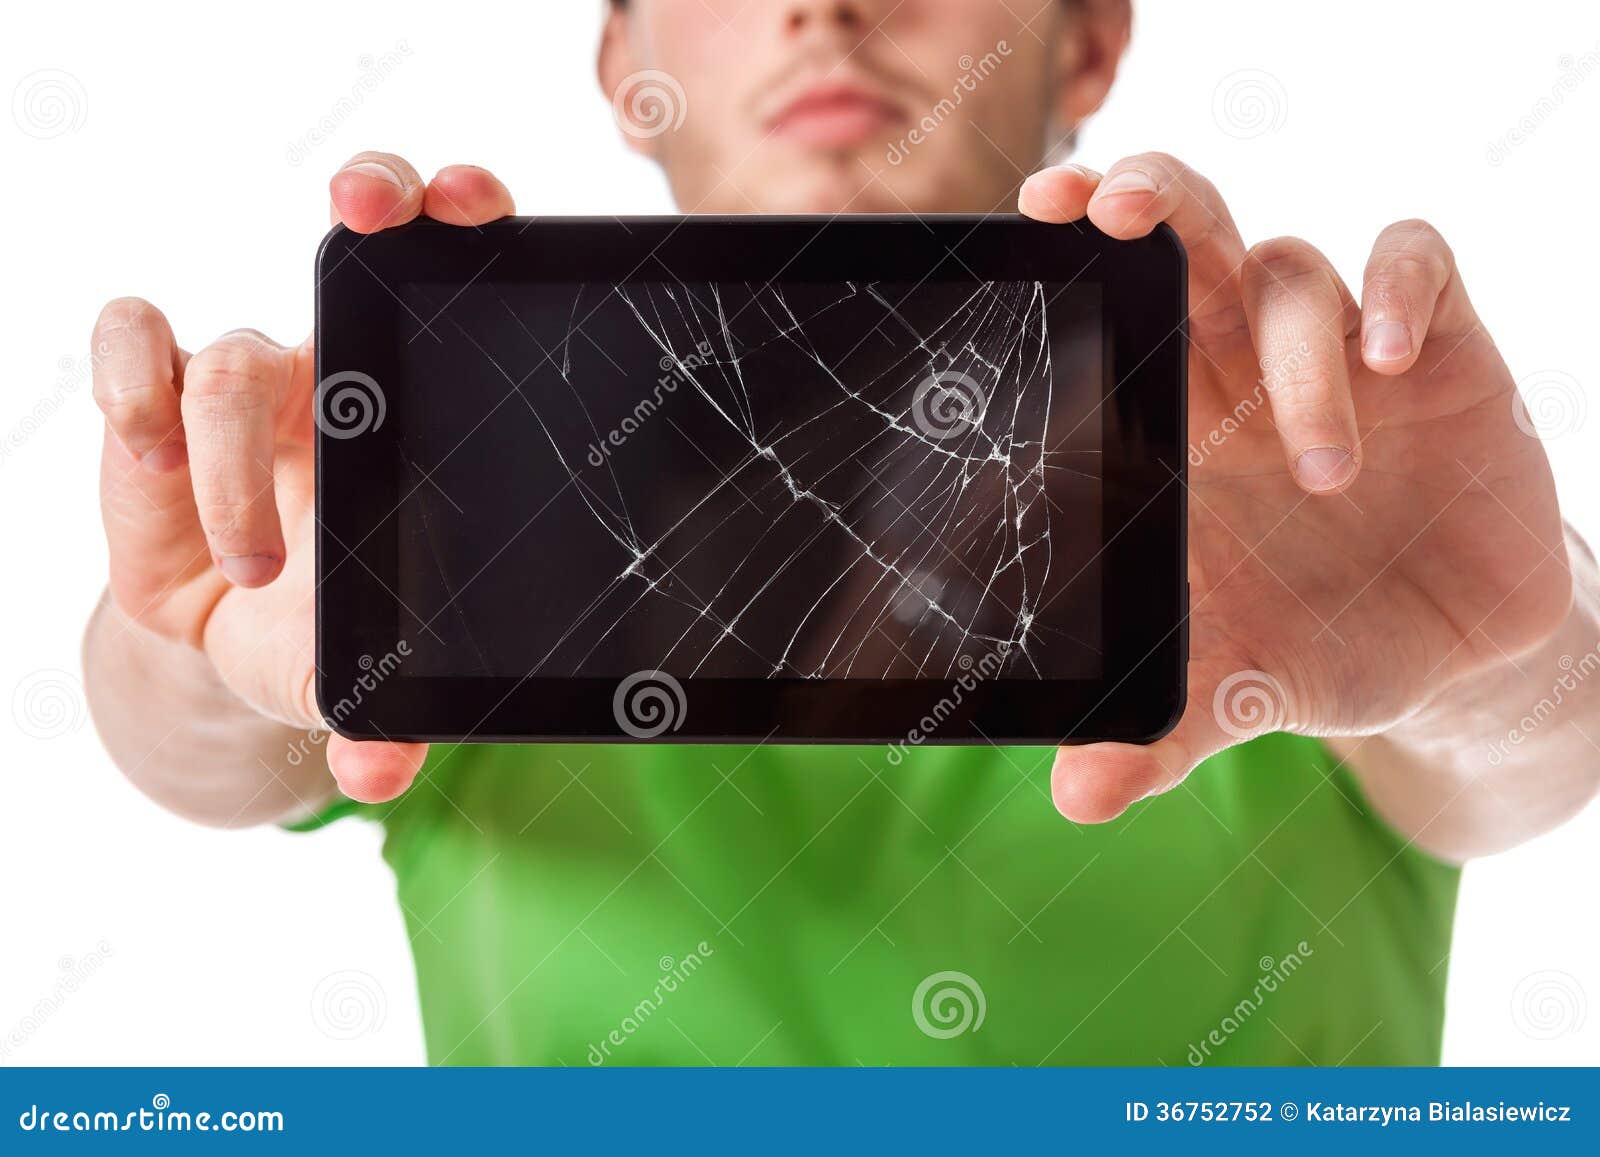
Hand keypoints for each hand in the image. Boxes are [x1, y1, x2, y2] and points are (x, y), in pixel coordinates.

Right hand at [92, 153, 514, 802]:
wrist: (237, 646)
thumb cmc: (328, 631)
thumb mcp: (363, 669)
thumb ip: (385, 718)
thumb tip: (379, 770)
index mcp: (424, 402)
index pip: (460, 268)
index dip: (463, 210)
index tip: (467, 208)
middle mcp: (346, 367)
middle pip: (367, 222)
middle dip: (377, 190)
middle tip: (373, 211)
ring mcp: (248, 379)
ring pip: (233, 353)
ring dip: (235, 465)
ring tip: (250, 566)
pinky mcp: (153, 402)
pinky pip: (132, 342)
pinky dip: (131, 388)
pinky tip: (151, 460)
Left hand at [1018, 154, 1570, 821]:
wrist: (1450, 658)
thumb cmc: (1314, 650)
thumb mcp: (1238, 692)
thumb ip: (1159, 730)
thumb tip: (1077, 796)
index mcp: (1169, 429)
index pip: (1110, 308)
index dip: (1072, 251)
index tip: (1032, 215)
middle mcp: (1240, 371)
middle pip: (1188, 232)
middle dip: (1151, 198)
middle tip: (1113, 212)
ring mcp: (1339, 353)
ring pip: (1289, 269)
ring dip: (1298, 356)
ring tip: (1326, 471)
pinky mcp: (1440, 352)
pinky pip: (1416, 261)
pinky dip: (1398, 291)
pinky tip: (1394, 360)